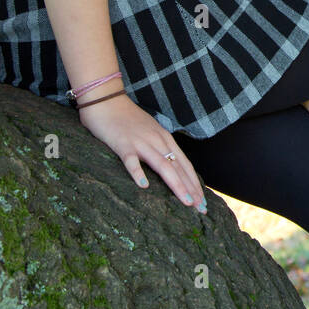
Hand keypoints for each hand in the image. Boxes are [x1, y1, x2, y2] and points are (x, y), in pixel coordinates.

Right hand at [78, 93, 207, 211]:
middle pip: (178, 167)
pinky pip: (131, 160)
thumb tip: (170, 167)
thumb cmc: (126, 119)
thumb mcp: (150, 132)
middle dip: (191, 189)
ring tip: (185, 202)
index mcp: (164, 139)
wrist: (106, 100)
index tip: (202, 201)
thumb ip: (159, 147)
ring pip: (162, 165)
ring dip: (176, 184)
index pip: (184, 164)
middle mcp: (157, 141)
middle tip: (201, 208)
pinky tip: (143, 186)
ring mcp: (140, 142)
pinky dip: (138, 172)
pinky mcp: (123, 144)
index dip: (194, 183)